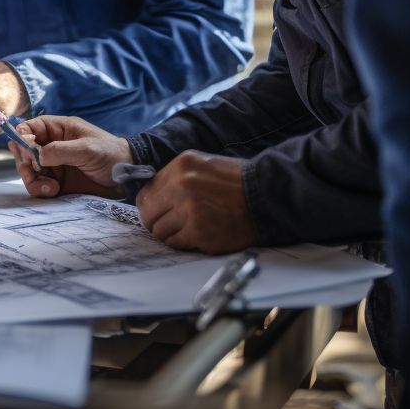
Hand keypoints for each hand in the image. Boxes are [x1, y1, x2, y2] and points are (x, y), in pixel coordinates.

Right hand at [9, 115, 129, 198]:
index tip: (25, 151)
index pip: (29, 128)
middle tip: (32, 172)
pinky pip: (39, 186)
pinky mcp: (57, 183)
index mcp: (57, 129)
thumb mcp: (86, 149)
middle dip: (25, 163)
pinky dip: (41, 190)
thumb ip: (59, 150)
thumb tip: (35, 154)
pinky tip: (54, 191)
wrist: (127, 178)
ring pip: (29, 172)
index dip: (22, 138)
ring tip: (49, 187)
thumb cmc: (110, 154)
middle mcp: (51, 146)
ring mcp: (53, 166)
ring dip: (33, 180)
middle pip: (23, 152)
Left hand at [136, 151, 255, 254]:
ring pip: (160, 231)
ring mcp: (189, 211)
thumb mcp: (201, 165)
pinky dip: (182, 242)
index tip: (156, 210)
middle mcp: (181, 187)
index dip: (149, 204)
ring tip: (187, 228)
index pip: (145, 192)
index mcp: (180, 167)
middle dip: (155, 221)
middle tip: (168, 223)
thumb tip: (153, 195)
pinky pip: (175, 243)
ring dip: (170, 233)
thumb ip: (175, 177)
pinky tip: (196, 235)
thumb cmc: (234, 181)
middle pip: (148, 214)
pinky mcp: (199, 233)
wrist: (264, 196)